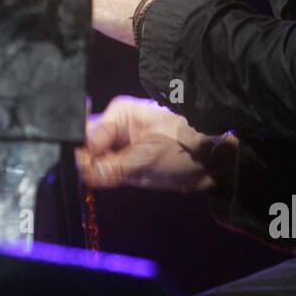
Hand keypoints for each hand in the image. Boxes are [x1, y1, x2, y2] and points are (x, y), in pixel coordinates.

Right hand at [77, 95, 235, 192]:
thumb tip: (81, 173)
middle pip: (86, 146)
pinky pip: (103, 168)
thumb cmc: (186, 151)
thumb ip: (112, 167)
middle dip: (85, 165)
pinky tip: (106, 183)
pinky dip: (102, 178)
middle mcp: (114, 124)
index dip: (82, 158)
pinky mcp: (123, 159)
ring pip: (92, 159)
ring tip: (100, 181)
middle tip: (89, 180)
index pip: (88, 136)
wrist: (213, 164)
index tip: (82, 175)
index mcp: (119, 113)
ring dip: (94, 173)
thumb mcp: (148, 160)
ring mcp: (118, 143)